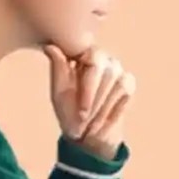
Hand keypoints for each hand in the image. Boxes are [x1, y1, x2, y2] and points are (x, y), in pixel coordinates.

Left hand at [44, 45, 136, 159]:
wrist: (84, 131)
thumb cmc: (68, 110)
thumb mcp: (59, 91)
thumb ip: (58, 68)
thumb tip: (49, 46)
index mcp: (83, 56)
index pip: (94, 58)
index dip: (89, 86)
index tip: (82, 109)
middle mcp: (103, 59)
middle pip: (108, 73)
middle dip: (96, 100)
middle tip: (85, 118)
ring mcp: (118, 70)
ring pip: (118, 84)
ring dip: (104, 106)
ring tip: (92, 122)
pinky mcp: (129, 82)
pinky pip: (126, 92)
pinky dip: (115, 108)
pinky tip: (104, 119)